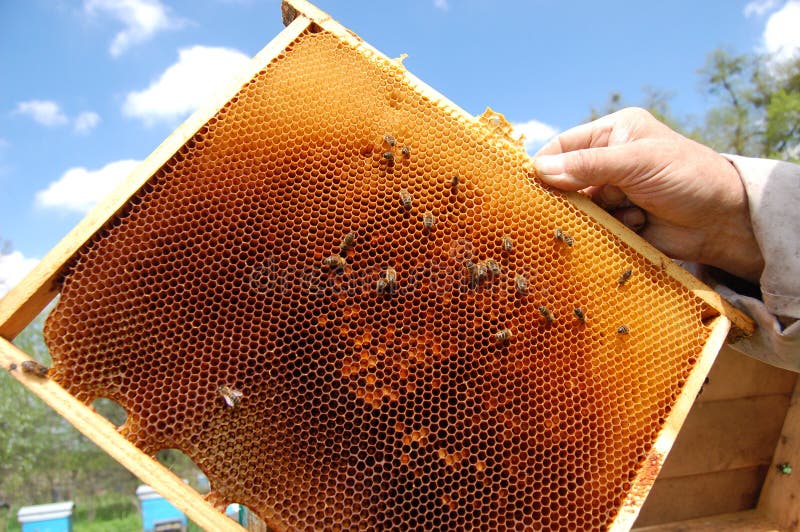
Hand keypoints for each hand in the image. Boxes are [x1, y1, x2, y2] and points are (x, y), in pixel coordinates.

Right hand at [533, 107, 763, 282]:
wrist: (724, 221)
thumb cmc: (687, 177)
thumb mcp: (637, 162)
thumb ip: (588, 165)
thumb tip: (540, 170)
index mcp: (612, 133)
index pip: (564, 145)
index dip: (545, 164)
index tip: (528, 185)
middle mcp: (609, 161)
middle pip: (566, 180)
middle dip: (570, 196)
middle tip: (575, 206)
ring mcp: (614, 192)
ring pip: (579, 208)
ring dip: (596, 216)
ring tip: (626, 212)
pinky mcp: (619, 221)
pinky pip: (596, 229)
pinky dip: (609, 230)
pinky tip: (637, 224)